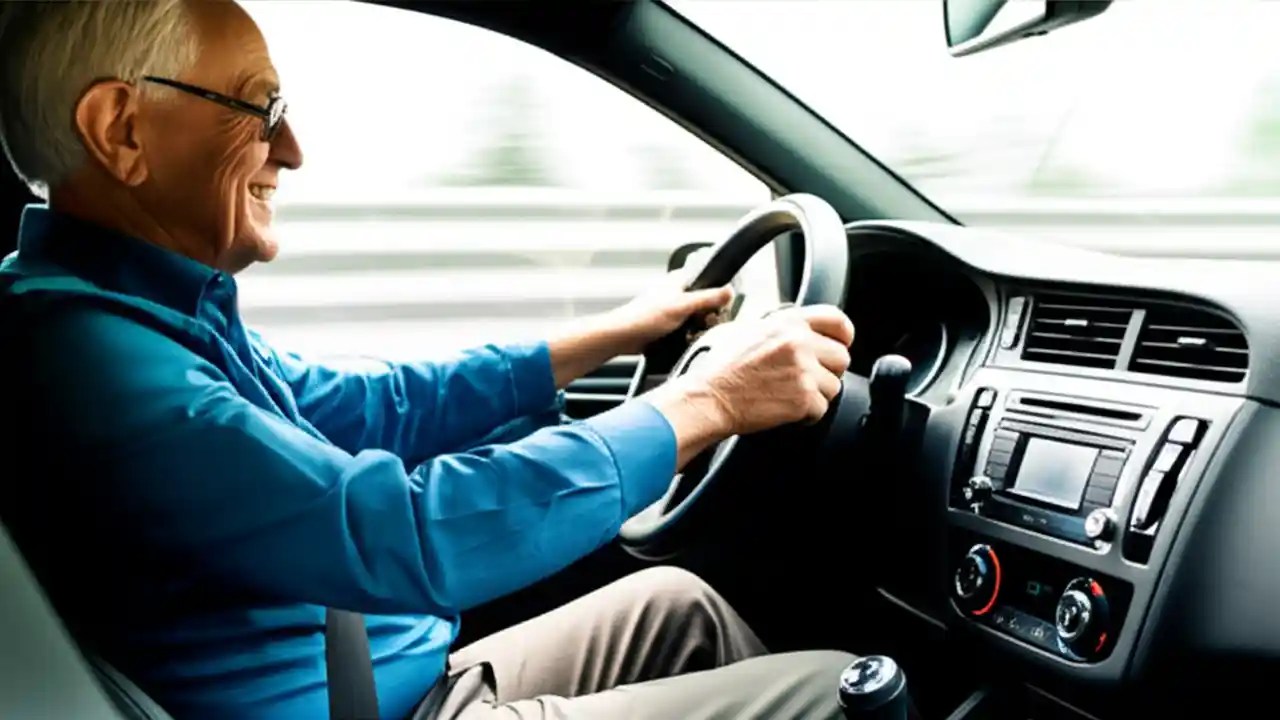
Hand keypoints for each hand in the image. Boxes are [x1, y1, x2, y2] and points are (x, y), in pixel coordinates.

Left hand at [605, 269, 734, 354]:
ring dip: (698, 329)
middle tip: (703, 324)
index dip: (718, 295)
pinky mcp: (668, 325)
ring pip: (697, 318)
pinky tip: (685, 341)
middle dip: (707, 316)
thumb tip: (730, 291)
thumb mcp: (683, 305)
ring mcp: (673, 309)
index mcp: (680, 280)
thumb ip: (708, 298)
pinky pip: (687, 330)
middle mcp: (677, 292)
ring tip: (691, 334)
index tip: (720, 308)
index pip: (710, 281)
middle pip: (705, 303)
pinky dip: (688, 336)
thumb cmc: (646, 317)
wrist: (624, 336)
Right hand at [644, 304, 854, 465]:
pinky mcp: (803, 398)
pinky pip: (822, 409)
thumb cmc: (718, 367)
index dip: (844, 334)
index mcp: (787, 323)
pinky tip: (785, 409)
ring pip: (834, 386)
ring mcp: (803, 371)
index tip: (841, 344)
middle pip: (841, 357)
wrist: (709, 397)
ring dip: (816, 395)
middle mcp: (799, 343)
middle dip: (827, 371)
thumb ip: (775, 326)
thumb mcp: (744, 329)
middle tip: (805, 379)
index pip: (836, 320)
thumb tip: (792, 328)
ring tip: (789, 395)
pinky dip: (806, 414)